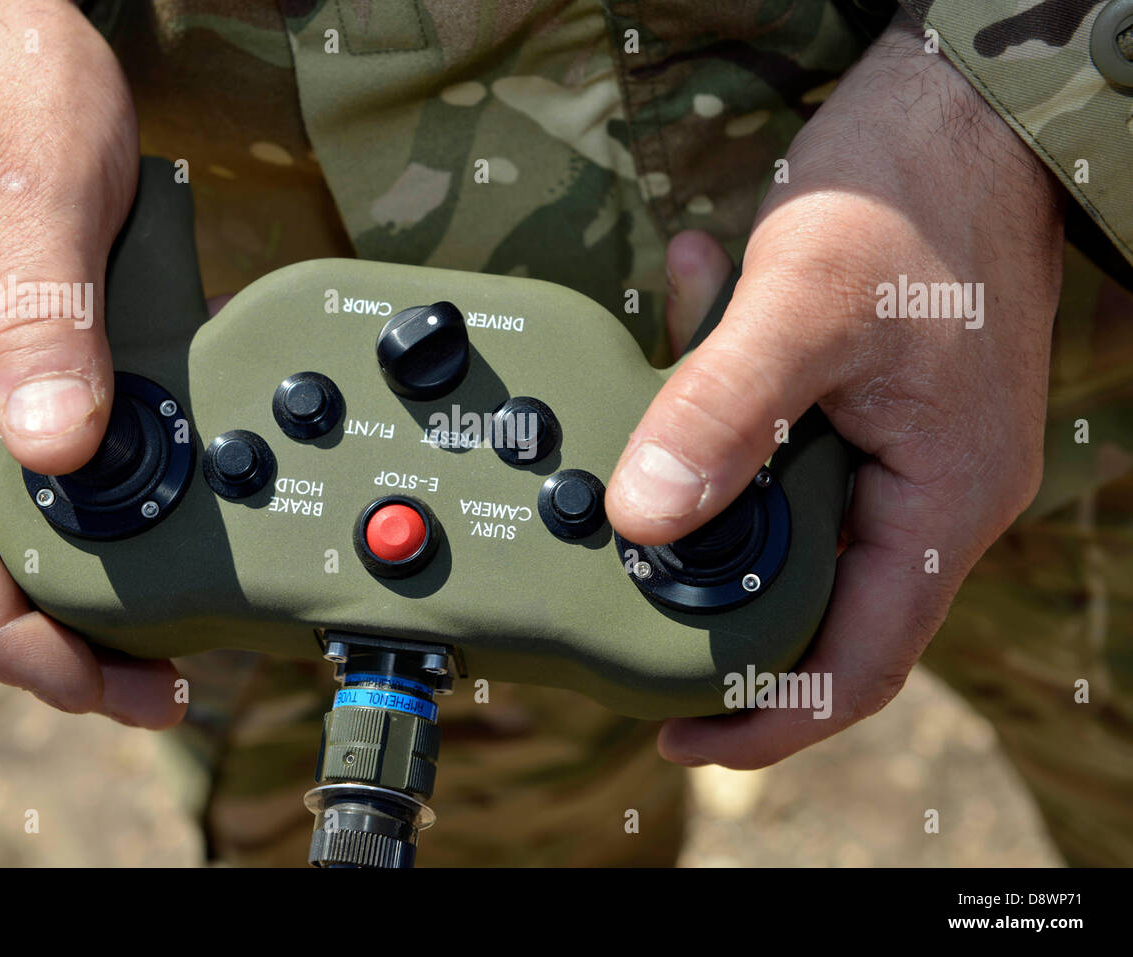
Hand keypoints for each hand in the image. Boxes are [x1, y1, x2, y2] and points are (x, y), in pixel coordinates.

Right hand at [0, 0, 183, 726]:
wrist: (10, 30)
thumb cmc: (2, 90)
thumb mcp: (27, 195)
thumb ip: (39, 322)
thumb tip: (58, 452)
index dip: (10, 633)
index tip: (89, 681)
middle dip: (58, 630)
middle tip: (153, 677)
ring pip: (20, 517)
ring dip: (87, 580)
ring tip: (167, 629)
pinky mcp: (22, 362)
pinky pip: (56, 461)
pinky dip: (106, 510)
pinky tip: (159, 530)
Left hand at [606, 13, 1064, 766]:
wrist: (955, 111)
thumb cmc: (915, 194)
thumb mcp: (805, 302)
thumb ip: (723, 411)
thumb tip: (646, 519)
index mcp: (939, 500)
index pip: (859, 664)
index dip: (770, 721)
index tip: (683, 738)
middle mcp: (919, 491)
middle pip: (804, 599)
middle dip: (708, 583)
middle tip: (623, 564)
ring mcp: (888, 449)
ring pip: (772, 511)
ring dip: (702, 465)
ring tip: (656, 380)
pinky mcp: (853, 403)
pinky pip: (769, 436)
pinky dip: (715, 397)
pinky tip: (691, 307)